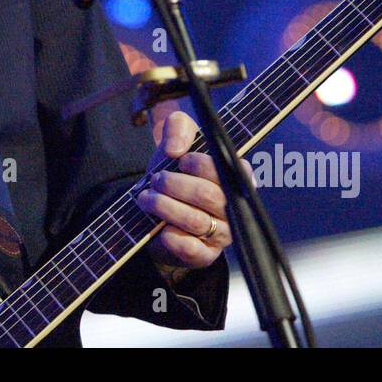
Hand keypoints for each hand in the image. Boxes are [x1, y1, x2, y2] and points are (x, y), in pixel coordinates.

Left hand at [135, 109, 243, 274]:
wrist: (157, 214)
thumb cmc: (174, 176)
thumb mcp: (174, 144)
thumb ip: (179, 127)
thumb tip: (177, 148)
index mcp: (234, 176)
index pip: (225, 170)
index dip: (199, 163)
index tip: (178, 160)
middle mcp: (233, 206)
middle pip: (208, 195)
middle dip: (174, 185)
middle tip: (155, 180)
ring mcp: (222, 233)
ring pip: (196, 221)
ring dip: (165, 207)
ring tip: (147, 199)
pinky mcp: (205, 254)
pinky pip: (193, 249)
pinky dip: (174, 238)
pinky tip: (161, 229)